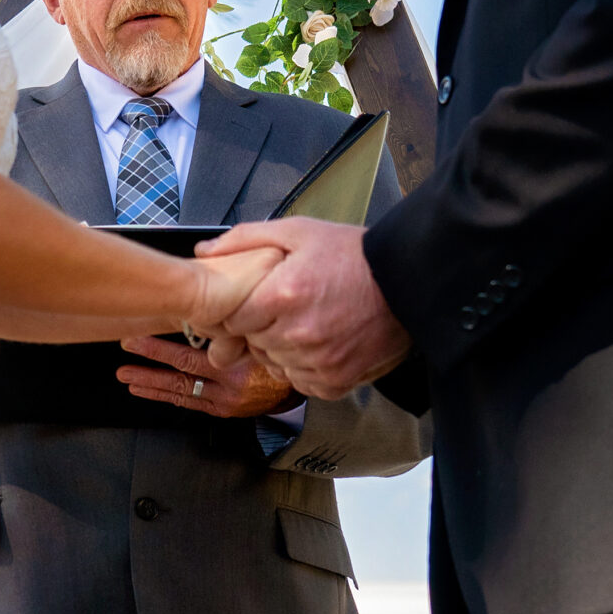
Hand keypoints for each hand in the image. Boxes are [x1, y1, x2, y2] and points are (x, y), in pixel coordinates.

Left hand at [116, 336, 302, 419]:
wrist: (298, 392)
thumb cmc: (281, 356)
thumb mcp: (267, 334)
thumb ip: (241, 322)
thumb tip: (212, 298)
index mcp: (242, 360)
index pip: (197, 351)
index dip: (166, 343)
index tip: (145, 329)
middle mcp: (230, 382)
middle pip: (183, 369)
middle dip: (152, 357)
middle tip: (128, 345)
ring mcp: (224, 399)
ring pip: (181, 390)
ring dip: (150, 382)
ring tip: (126, 374)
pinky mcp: (221, 410)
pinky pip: (188, 402)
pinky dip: (163, 396)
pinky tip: (143, 389)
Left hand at [198, 219, 411, 399]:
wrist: (407, 281)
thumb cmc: (353, 255)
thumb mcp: (298, 231)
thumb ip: (245, 240)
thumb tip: (205, 252)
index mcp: (281, 296)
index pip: (231, 319)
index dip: (244, 308)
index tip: (262, 300)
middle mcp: (296, 334)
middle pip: (252, 342)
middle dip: (263, 327)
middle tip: (292, 307)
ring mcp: (316, 362)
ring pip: (274, 364)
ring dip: (284, 348)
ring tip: (312, 322)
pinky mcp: (335, 382)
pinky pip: (301, 381)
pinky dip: (307, 366)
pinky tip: (324, 341)